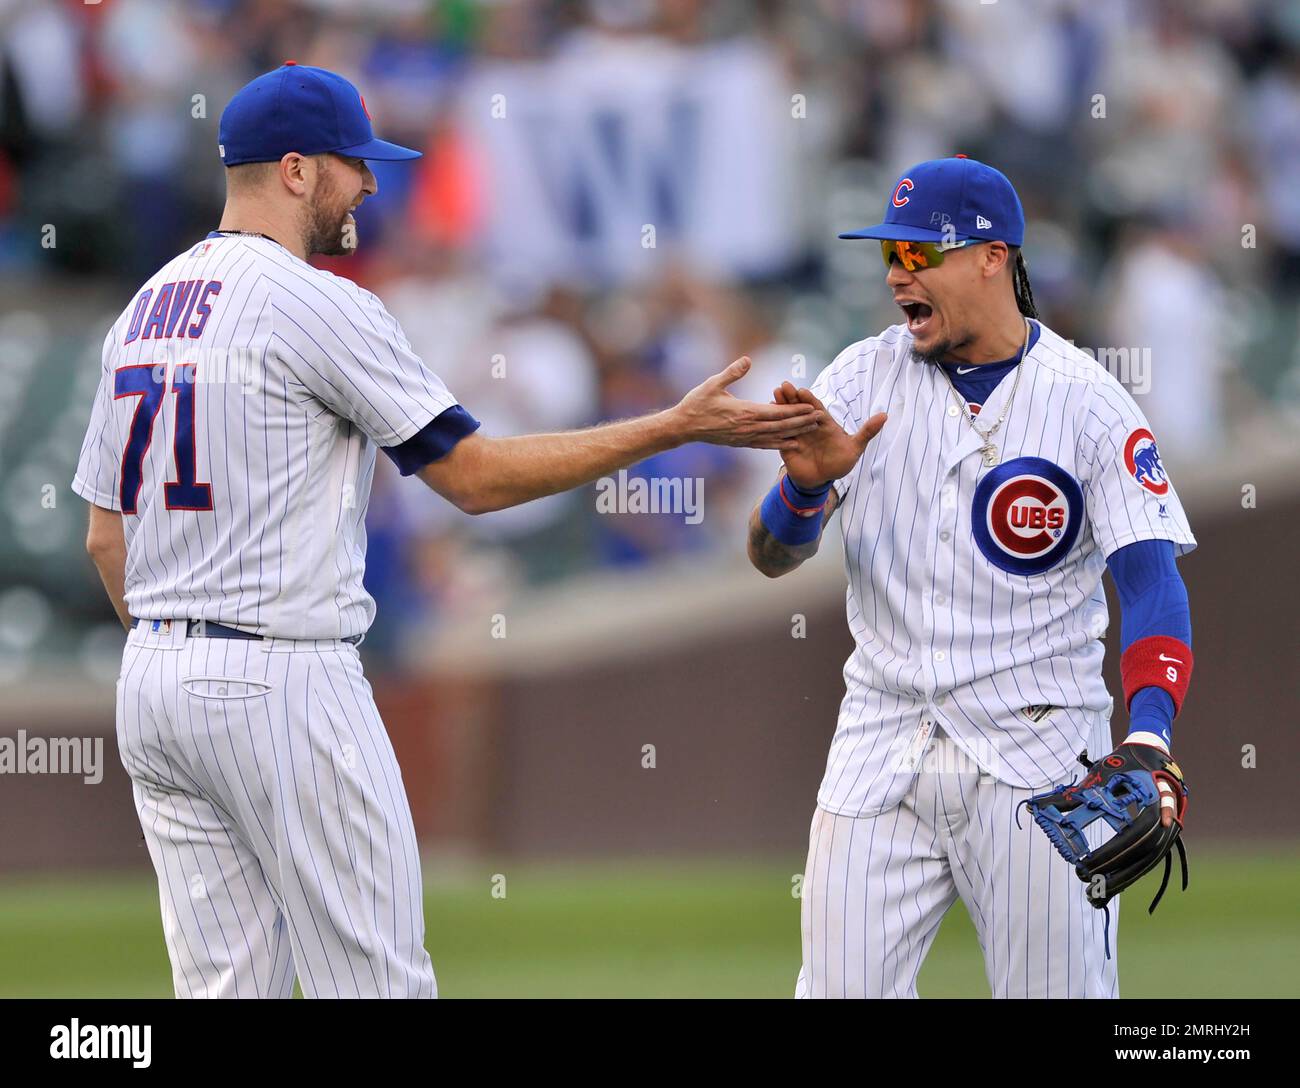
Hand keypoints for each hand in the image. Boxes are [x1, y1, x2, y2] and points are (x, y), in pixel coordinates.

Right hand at [673, 357, 822, 448]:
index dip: (795, 410)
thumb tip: (747, 360)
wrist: (684, 427)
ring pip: (776, 436)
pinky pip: (765, 444)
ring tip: (812, 429)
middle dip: (802, 421)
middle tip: (821, 418)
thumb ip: (732, 372)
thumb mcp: (713, 383)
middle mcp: (748, 427)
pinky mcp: (741, 443)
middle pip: (781, 425)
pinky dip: (780, 443)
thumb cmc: (697, 403)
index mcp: (745, 412)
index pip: (776, 412)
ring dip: (796, 432)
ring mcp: (745, 437)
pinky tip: (791, 442)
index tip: (811, 406)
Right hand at [773, 382, 887, 488]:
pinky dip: (773, 423)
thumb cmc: (839, 462)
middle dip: (791, 397)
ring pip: (787, 416)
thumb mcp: (855, 447)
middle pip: (799, 407)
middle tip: (784, 386)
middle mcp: (808, 424)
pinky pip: (779, 432)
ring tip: (774, 395)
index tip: (802, 390)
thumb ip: (867, 431)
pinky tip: (767, 413)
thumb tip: (885, 415)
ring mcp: (796, 433)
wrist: (821, 480)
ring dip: (780, 405)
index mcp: (824, 422)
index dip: (808, 399)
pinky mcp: (786, 444)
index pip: (815, 407)